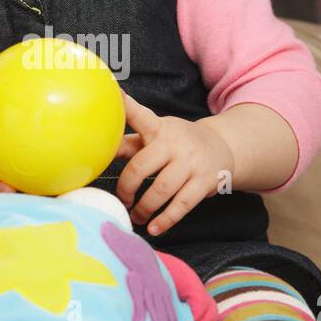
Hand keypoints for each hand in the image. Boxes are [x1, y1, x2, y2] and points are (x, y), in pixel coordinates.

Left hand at [113, 92, 233, 237]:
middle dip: (127, 188)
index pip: (141, 116)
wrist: (223, 148)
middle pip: (142, 167)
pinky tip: (154, 228)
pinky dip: (166, 220)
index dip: (127, 105)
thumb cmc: (178, 143)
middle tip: (123, 199)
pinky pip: (182, 205)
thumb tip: (98, 148)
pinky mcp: (204, 182)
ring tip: (136, 216)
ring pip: (161, 190)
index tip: (115, 93)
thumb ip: (129, 143)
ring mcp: (191, 163)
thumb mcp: (157, 135)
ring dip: (144, 208)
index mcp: (159, 128)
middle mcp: (175, 143)